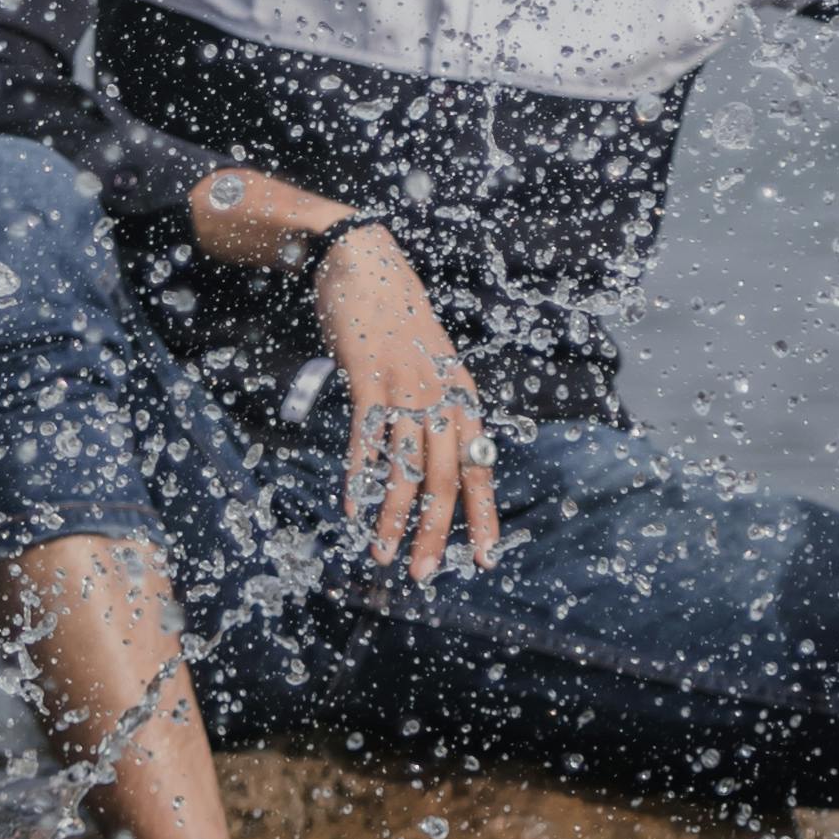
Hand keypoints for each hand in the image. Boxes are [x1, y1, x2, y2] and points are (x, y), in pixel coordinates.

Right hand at [313, 224, 500, 579]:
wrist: (367, 262)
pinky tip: (352, 506)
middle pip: (444, 480)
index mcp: (463, 398)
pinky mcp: (370, 380)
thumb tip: (438, 461)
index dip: (484, 516)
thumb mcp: (433, 366)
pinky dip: (359, 478)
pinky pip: (367, 441)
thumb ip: (438, 409)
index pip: (480, 468)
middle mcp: (442, 398)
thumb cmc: (398, 320)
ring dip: (393, 518)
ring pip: (406, 469)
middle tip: (424, 575)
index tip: (486, 559)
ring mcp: (407, 389)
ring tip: (383, 553)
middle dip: (436, 533)